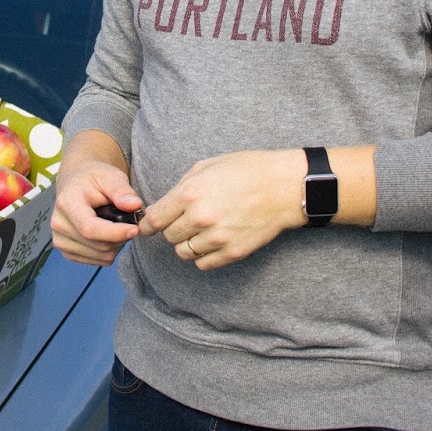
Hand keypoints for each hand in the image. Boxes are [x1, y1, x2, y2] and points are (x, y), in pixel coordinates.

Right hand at [51, 157, 144, 266]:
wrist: (77, 185)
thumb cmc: (94, 179)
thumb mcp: (110, 176)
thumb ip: (122, 191)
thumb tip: (135, 205)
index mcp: (66, 203)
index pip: (90, 228)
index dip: (115, 233)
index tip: (135, 229)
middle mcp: (59, 225)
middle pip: (98, 245)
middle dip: (121, 237)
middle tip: (130, 223)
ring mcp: (61, 241)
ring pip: (101, 256)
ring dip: (117, 245)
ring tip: (118, 226)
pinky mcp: (67, 252)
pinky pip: (98, 261)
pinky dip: (109, 251)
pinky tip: (108, 235)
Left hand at [138, 149, 304, 269]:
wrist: (283, 187)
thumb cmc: (246, 170)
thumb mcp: (207, 166)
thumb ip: (182, 186)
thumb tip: (165, 204)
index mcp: (190, 193)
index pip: (155, 220)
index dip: (147, 224)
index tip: (147, 226)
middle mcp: (200, 218)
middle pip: (169, 237)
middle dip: (172, 229)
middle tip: (185, 221)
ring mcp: (217, 238)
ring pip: (184, 253)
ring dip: (187, 244)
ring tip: (199, 232)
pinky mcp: (233, 252)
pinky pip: (203, 264)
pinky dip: (203, 255)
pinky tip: (211, 242)